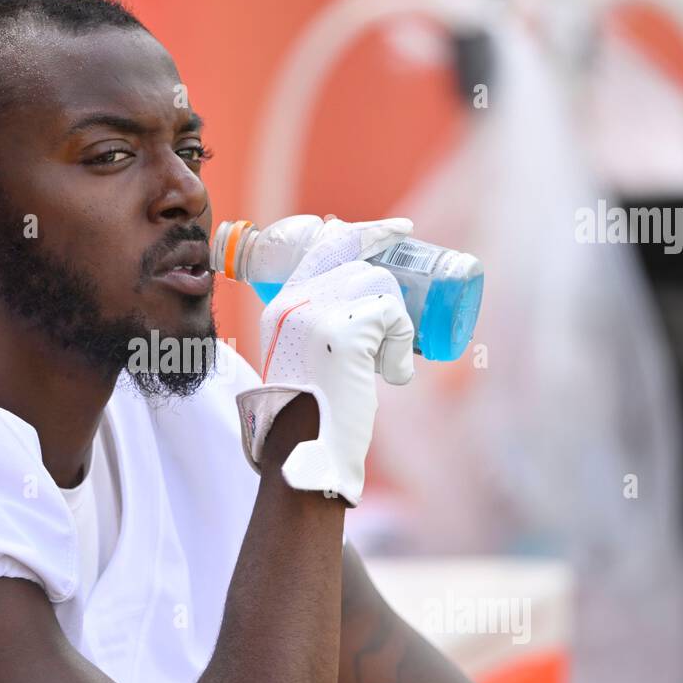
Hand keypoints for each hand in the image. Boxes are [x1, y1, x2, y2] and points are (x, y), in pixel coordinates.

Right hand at [235, 215, 415, 505]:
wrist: (306, 452)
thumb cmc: (314, 416)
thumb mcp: (306, 362)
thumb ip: (319, 336)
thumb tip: (371, 321)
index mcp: (280, 307)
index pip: (324, 246)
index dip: (364, 233)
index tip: (398, 229)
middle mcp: (294, 302)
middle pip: (361, 267)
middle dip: (390, 295)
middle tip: (401, 334)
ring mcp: (317, 313)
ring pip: (380, 287)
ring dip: (396, 326)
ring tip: (385, 367)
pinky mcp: (344, 331)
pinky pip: (394, 316)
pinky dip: (402, 345)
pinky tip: (390, 374)